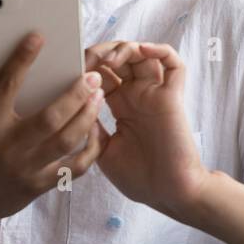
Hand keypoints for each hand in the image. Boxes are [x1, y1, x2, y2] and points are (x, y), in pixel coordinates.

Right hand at [0, 33, 108, 227]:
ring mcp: (25, 169)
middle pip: (50, 117)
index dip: (22, 59)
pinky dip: (90, 151)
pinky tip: (97, 132)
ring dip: (87, 117)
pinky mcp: (37, 187)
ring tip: (98, 97)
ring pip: (66, 141)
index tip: (38, 39)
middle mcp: (7, 147)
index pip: (6, 85)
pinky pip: (73, 169)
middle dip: (75, 94)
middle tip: (92, 76)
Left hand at [87, 40, 210, 220]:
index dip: (87, 67)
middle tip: (86, 58)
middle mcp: (137, 96)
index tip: (70, 69)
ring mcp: (155, 94)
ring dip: (125, 49)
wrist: (168, 194)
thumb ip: (91, 126)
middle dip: (102, 53)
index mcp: (120, 106)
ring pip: (143, 54)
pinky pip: (173, 64)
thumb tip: (75, 103)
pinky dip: (159, 50)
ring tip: (109, 60)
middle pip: (121, 59)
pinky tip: (141, 51)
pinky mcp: (173, 96)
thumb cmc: (139, 178)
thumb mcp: (103, 151)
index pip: (102, 73)